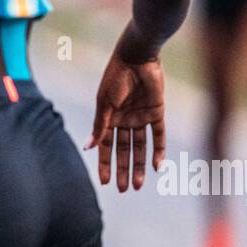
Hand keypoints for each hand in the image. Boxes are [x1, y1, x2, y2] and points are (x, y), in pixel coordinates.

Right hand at [85, 51, 165, 191]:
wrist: (137, 57)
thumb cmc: (116, 77)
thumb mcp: (105, 103)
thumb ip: (100, 126)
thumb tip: (88, 147)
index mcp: (109, 117)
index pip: (106, 146)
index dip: (105, 164)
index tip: (104, 182)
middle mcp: (125, 119)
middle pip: (124, 150)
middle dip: (123, 170)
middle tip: (124, 190)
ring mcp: (141, 116)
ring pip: (140, 147)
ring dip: (140, 165)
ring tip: (139, 185)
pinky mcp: (157, 112)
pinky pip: (158, 135)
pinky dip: (158, 150)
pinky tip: (158, 166)